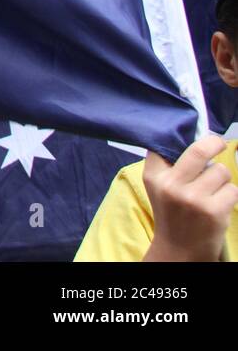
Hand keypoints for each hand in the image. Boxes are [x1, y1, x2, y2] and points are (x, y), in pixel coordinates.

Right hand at [142, 135, 237, 260]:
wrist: (179, 249)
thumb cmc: (173, 213)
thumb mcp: (160, 187)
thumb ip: (169, 165)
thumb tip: (196, 137)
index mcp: (154, 176)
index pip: (165, 144)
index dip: (181, 135)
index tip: (193, 134)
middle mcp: (171, 185)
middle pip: (200, 150)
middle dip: (215, 143)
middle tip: (219, 142)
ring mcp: (193, 198)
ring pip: (221, 171)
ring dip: (222, 179)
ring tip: (212, 191)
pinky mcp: (213, 210)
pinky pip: (232, 189)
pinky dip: (229, 196)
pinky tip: (218, 205)